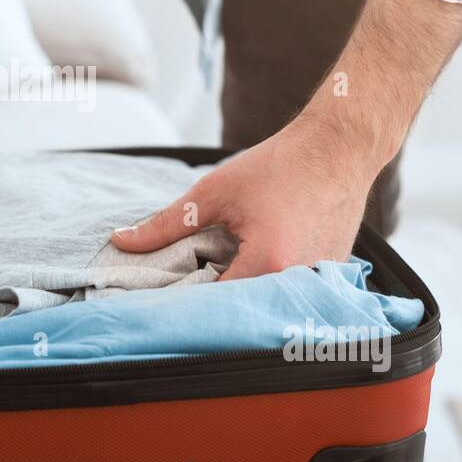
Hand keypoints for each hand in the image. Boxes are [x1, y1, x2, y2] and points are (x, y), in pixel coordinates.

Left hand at [110, 116, 375, 279]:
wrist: (338, 149)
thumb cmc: (280, 165)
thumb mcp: (214, 191)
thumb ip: (166, 224)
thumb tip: (123, 241)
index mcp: (267, 263)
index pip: (214, 305)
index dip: (184, 304)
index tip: (160, 300)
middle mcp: (297, 281)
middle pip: (241, 312)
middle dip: (212, 304)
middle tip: (188, 287)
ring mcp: (318, 282)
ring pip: (267, 305)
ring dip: (242, 296)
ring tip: (222, 274)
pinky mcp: (329, 278)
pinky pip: (290, 294)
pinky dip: (269, 285)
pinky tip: (256, 265)